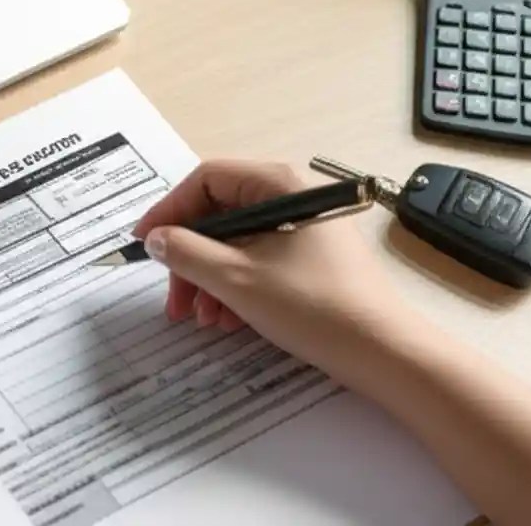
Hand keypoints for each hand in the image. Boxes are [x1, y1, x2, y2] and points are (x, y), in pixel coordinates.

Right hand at [133, 161, 426, 392]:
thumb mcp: (236, 279)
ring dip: (209, 279)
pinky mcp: (313, 260)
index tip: (146, 243)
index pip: (207, 179)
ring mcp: (305, 229)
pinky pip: (259, 261)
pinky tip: (230, 321)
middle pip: (220, 214)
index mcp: (279, 185)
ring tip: (204, 318)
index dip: (170, 210)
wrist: (385, 352)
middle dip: (190, 257)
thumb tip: (157, 238)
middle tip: (175, 299)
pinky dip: (236, 287)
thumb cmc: (313, 306)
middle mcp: (293, 197)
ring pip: (237, 243)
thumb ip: (188, 253)